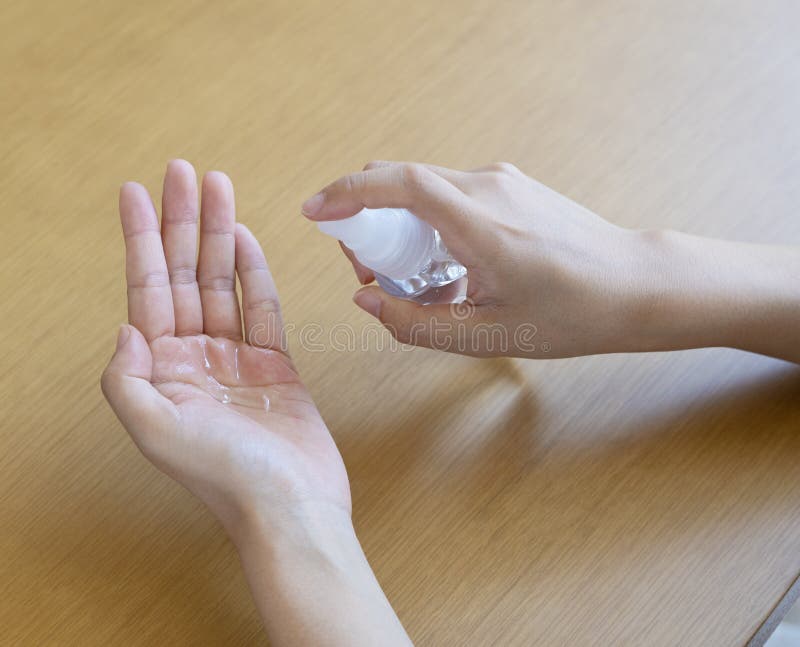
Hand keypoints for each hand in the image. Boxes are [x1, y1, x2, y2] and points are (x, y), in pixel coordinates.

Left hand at [101, 160, 349, 541]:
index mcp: (161, 371)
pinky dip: (253, 272)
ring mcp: (235, 359)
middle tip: (183, 171)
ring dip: (219, 234)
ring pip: (224, 283)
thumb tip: (126, 324)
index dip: (141, 239)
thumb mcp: (158, 431)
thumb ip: (129, 378)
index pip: (147, 290)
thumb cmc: (228, 478)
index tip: (136, 193)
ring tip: (217, 187)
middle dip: (182, 221)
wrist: (293, 508)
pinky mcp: (275, 364)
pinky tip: (245, 239)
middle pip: (186, 274)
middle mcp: (194, 359)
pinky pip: (262, 308)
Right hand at [303, 161, 646, 357]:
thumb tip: (367, 300)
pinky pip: (451, 195)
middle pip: (401, 182)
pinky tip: (450, 269)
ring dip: (401, 226)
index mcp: (481, 224)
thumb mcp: (488, 335)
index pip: (399, 184)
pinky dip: (430, 223)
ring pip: (424, 189)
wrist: (635, 285)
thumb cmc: (572, 314)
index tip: (315, 212)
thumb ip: (415, 323)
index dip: (348, 192)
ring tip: (417, 280)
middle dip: (368, 221)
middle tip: (372, 273)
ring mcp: (502, 181)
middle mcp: (488, 187)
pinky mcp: (511, 186)